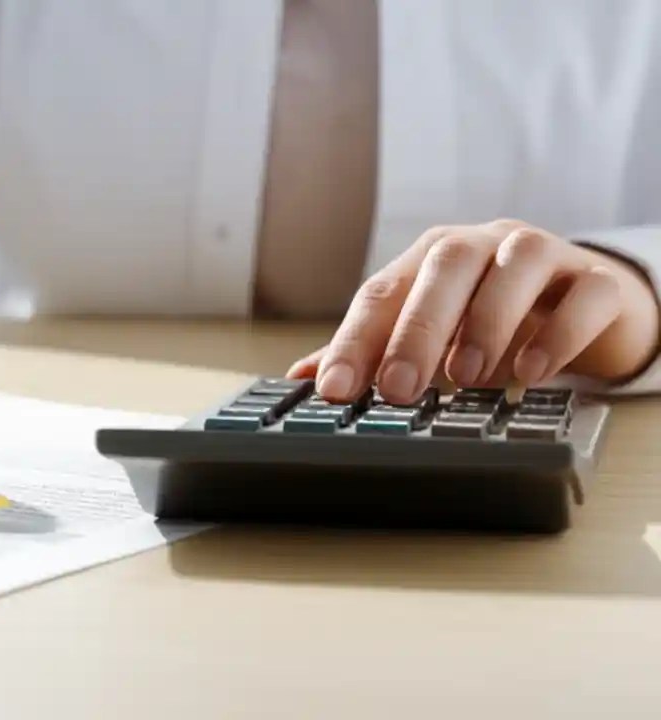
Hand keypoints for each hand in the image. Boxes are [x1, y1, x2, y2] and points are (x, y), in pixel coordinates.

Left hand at [287, 219, 659, 403]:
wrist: (583, 300)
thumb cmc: (489, 316)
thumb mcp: (428, 335)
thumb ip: (371, 352)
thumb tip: (301, 377)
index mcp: (430, 258)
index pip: (383, 292)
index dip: (354, 340)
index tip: (332, 390)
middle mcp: (483, 245)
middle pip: (444, 267)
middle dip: (416, 329)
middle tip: (397, 389)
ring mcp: (544, 256)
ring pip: (515, 266)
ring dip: (486, 321)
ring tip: (466, 378)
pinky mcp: (597, 281)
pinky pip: (584, 294)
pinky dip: (557, 332)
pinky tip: (531, 373)